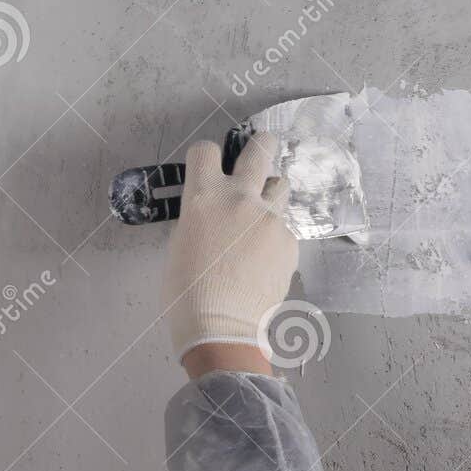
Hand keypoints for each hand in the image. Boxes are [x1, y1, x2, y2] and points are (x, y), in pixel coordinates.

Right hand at [162, 131, 297, 365]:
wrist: (221, 326)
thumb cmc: (187, 292)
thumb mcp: (181, 244)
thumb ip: (201, 218)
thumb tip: (215, 216)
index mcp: (204, 196)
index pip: (206, 151)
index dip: (207, 157)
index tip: (210, 167)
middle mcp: (240, 198)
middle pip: (260, 149)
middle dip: (262, 144)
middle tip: (262, 146)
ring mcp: (270, 218)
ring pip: (281, 185)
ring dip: (271, 193)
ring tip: (262, 214)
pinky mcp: (289, 240)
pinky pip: (284, 227)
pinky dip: (276, 236)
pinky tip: (265, 259)